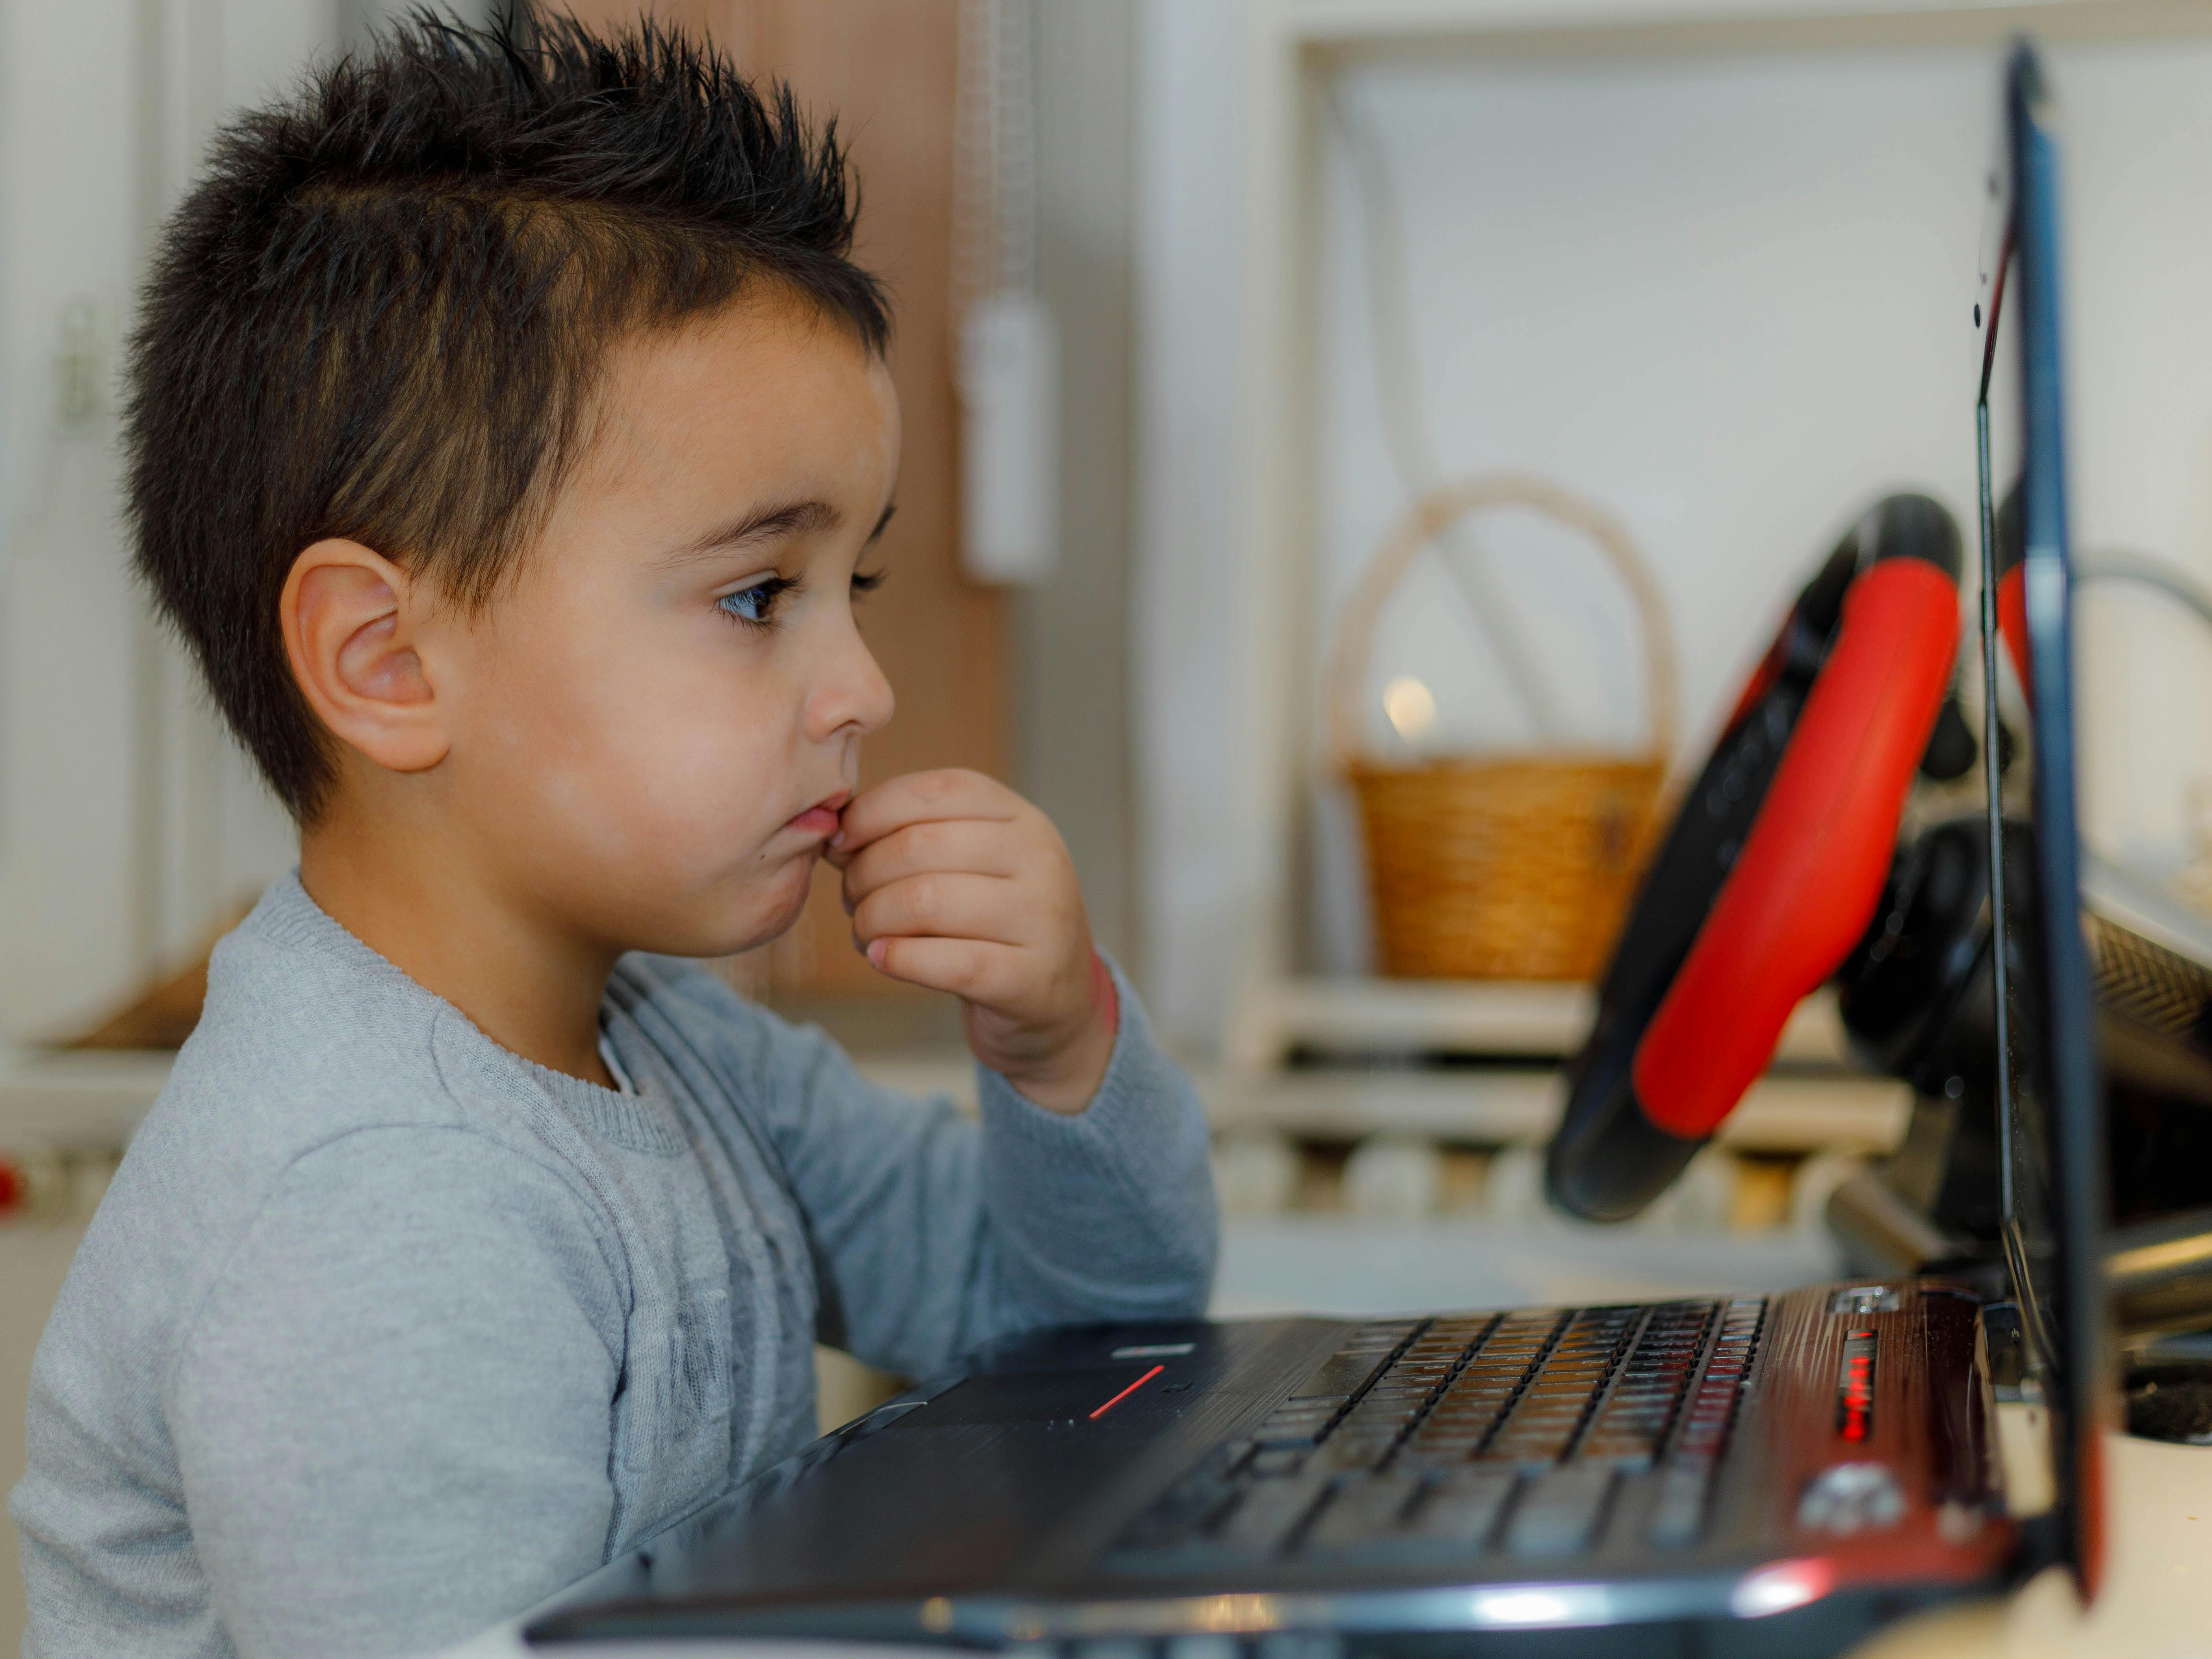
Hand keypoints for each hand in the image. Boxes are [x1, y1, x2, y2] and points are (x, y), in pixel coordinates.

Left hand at [826, 769, 1115, 1112]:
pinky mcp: (1029, 978)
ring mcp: (1041, 918)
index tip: (841, 843)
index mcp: (1019, 817)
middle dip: (863, 874)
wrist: (1059, 998)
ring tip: (865, 933)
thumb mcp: (969, 863)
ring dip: (872, 918)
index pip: (933, 791)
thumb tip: (835, 834)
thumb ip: (912, 836)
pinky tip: (882, 958)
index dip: (871, 812)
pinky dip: (899, 960)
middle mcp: (1038, 858)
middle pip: (919, 846)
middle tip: (852, 899)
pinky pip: (948, 962)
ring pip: (925, 901)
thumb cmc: (993, 922)